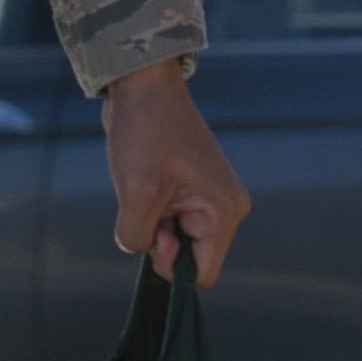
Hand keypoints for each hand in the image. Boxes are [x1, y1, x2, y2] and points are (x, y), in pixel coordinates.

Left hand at [103, 59, 248, 284]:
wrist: (143, 86)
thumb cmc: (145, 133)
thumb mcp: (136, 192)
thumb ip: (140, 237)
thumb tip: (148, 251)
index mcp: (224, 212)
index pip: (202, 274)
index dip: (171, 265)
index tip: (155, 228)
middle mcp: (226, 208)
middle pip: (187, 256)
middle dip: (159, 238)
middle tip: (146, 197)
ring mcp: (209, 197)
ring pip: (173, 237)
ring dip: (151, 220)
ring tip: (146, 183)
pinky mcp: (192, 188)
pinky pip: (167, 219)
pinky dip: (150, 207)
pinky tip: (146, 177)